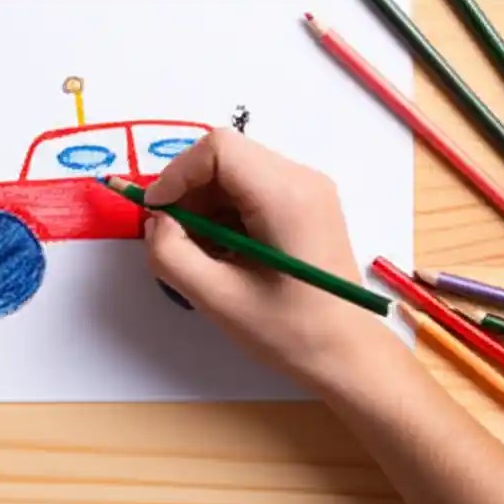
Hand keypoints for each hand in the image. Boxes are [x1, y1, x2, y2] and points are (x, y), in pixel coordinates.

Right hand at [143, 129, 399, 389]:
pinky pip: (252, 187)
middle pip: (226, 155)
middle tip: (176, 236)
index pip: (219, 148)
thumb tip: (157, 223)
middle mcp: (303, 179)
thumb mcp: (218, 299)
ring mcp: (308, 189)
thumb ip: (172, 255)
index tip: (157, 214)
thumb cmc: (290, 332)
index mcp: (287, 196)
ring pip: (236, 170)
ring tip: (203, 251)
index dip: (177, 174)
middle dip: (189, 190)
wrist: (347, 354)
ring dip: (206, 203)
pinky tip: (225, 251)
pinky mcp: (306, 203)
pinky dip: (225, 211)